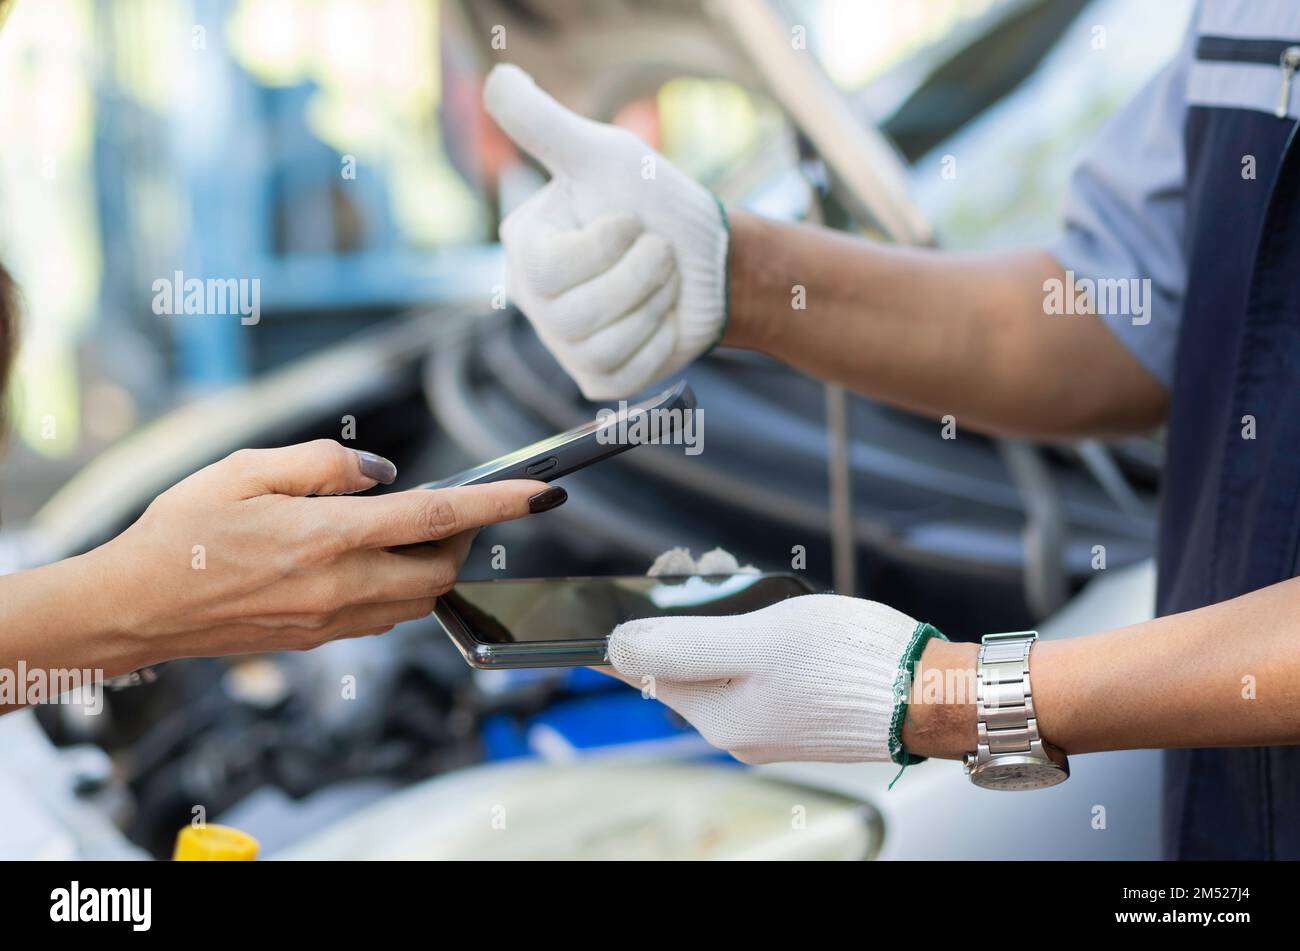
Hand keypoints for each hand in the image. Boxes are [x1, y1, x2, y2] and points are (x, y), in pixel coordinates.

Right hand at [83, 440, 562, 671]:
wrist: (136, 608)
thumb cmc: (182, 532)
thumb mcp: (246, 468)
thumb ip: (325, 463)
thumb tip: (383, 473)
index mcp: (327, 538)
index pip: (437, 518)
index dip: (499, 503)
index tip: (543, 493)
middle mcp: (341, 587)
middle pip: (442, 568)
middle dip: (464, 537)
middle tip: (451, 506)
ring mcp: (333, 622)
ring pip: (419, 598)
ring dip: (432, 564)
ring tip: (403, 529)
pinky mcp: (322, 640)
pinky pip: (386, 616)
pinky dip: (398, 586)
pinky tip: (367, 560)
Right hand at [483, 64, 728, 399]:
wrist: (713, 260)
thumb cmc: (657, 203)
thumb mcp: (605, 156)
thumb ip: (547, 125)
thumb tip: (497, 76)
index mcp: (525, 248)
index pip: (549, 269)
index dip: (607, 246)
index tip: (632, 221)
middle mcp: (535, 300)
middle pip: (576, 315)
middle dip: (641, 277)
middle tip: (660, 252)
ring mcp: (564, 344)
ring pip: (600, 347)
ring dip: (653, 307)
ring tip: (662, 282)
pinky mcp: (597, 378)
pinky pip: (622, 375)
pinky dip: (656, 344)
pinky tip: (661, 321)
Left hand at [606, 594, 943, 763]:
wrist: (932, 695)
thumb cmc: (851, 663)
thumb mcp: (758, 639)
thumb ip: (685, 645)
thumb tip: (618, 648)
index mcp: (717, 716)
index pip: (643, 672)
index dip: (625, 634)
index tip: (614, 602)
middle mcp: (736, 731)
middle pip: (680, 667)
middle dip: (680, 618)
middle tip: (696, 571)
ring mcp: (768, 727)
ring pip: (717, 667)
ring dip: (716, 625)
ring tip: (730, 582)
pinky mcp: (796, 716)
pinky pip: (750, 675)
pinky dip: (748, 640)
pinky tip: (768, 616)